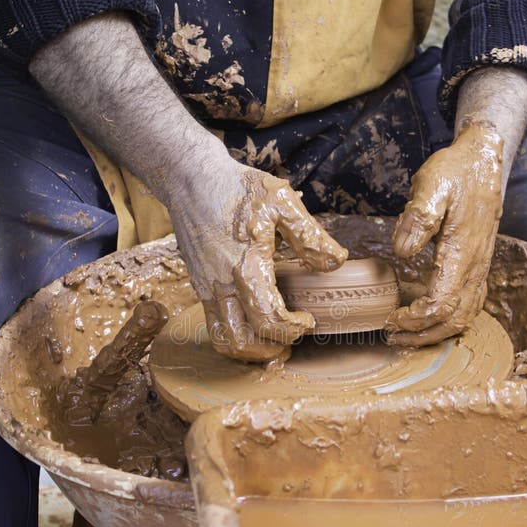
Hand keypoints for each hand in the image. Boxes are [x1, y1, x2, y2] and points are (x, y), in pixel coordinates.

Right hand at [169, 154, 347, 360]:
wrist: (190, 177)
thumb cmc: (236, 187)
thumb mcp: (281, 201)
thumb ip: (310, 235)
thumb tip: (336, 262)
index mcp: (245, 266)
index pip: (268, 319)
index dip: (293, 329)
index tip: (309, 319)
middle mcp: (221, 283)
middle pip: (241, 341)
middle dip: (270, 349)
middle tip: (292, 338)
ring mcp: (206, 287)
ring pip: (222, 339)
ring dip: (249, 349)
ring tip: (273, 339)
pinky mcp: (199, 285)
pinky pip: (214, 324)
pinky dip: (235, 334)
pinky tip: (254, 321)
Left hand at [385, 125, 502, 345]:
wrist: (483, 161)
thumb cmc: (454, 172)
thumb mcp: (431, 186)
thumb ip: (418, 218)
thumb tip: (402, 252)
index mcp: (462, 252)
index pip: (441, 304)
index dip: (415, 319)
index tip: (391, 319)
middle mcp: (475, 266)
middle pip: (454, 320)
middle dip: (422, 335)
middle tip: (392, 334)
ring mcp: (480, 268)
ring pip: (465, 317)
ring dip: (436, 332)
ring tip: (406, 334)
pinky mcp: (478, 265)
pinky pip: (471, 305)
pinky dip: (450, 321)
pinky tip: (430, 320)